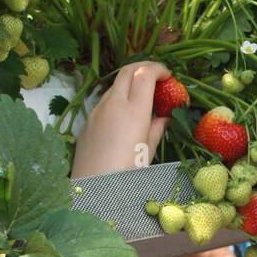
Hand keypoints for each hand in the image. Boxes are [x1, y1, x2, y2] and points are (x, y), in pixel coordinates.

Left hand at [72, 61, 169, 179]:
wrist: (92, 189)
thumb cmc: (127, 175)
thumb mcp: (148, 153)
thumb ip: (157, 130)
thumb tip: (164, 118)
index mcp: (134, 111)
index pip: (145, 74)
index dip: (158, 69)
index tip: (168, 76)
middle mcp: (114, 104)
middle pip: (127, 70)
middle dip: (144, 67)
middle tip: (156, 76)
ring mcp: (98, 110)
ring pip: (115, 85)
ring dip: (130, 83)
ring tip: (142, 97)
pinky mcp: (88, 120)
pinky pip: (105, 101)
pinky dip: (118, 97)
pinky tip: (124, 114)